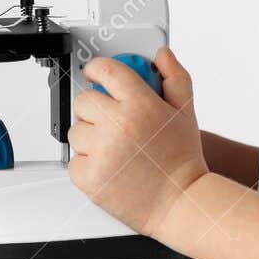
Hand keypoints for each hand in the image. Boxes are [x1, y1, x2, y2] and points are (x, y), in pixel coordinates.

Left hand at [68, 46, 208, 237]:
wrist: (181, 203)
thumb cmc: (182, 160)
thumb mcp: (185, 112)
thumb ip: (174, 77)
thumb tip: (162, 55)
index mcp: (140, 104)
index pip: (106, 70)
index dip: (97, 68)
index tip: (94, 73)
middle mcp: (118, 125)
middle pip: (85, 100)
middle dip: (95, 107)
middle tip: (111, 120)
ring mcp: (101, 151)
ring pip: (75, 130)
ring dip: (89, 136)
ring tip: (114, 147)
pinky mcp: (90, 176)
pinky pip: (73, 159)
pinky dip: (85, 163)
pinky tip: (108, 165)